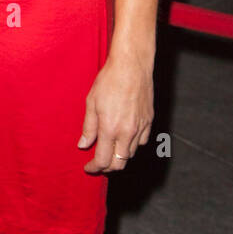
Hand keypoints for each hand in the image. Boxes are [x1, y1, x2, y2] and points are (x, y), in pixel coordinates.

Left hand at [78, 47, 153, 173]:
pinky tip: (124, 139)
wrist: (132, 65)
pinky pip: (142, 142)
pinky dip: (132, 145)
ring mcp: (140, 127)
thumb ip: (88, 127)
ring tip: (110, 150)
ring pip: (130, 154)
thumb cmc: (109, 80)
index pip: (103, 160)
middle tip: (98, 163)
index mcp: (110, 128)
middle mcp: (127, 132)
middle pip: (119, 163)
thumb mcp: (91, 102)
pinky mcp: (149, 121)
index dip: (94, 167)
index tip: (88, 167)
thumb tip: (83, 145)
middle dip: (107, 167)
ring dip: (119, 157)